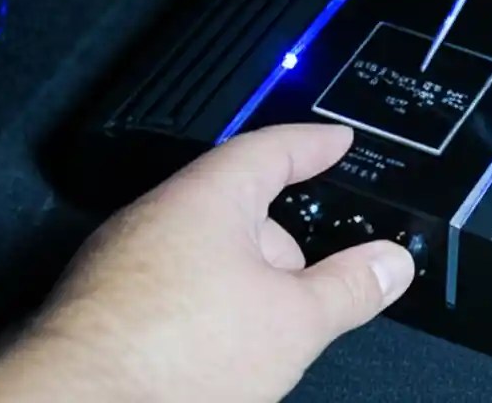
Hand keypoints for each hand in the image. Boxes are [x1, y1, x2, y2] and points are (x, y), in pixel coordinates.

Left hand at [0, 124, 415, 401]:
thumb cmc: (167, 351)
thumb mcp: (293, 321)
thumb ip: (348, 287)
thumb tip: (389, 263)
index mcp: (206, 198)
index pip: (269, 148)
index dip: (311, 144)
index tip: (334, 140)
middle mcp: (156, 217)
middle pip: (236, 207)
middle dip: (279, 241)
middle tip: (314, 273)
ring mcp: (122, 261)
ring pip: (201, 256)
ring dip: (239, 285)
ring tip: (264, 330)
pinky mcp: (102, 307)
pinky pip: (169, 291)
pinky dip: (202, 311)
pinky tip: (216, 352)